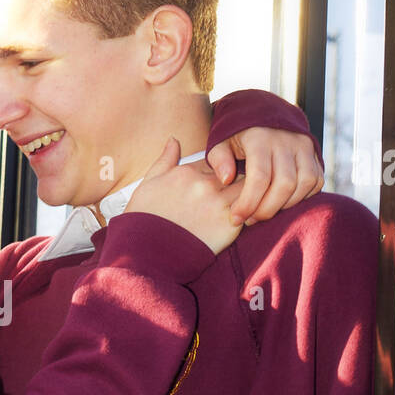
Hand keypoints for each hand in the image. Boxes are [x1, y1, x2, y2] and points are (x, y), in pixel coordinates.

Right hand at [126, 138, 242, 254]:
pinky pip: (251, 211)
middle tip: (236, 191)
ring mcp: (218, 204)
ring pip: (247, 188)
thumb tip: (174, 139)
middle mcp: (205, 184)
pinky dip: (252, 212)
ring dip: (249, 193)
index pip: (216, 160)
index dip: (220, 169)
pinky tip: (246, 219)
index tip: (219, 180)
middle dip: (238, 177)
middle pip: (236, 170)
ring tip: (245, 204)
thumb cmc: (143, 220)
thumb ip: (165, 159)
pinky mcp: (229, 226)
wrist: (145, 255)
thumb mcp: (148, 183)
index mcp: (187, 171)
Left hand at [207, 128, 322, 224]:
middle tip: (250, 220)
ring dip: (286, 205)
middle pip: (284, 184)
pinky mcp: (315, 152)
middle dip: (267, 209)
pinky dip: (303, 197)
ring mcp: (304, 146)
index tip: (235, 218)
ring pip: (304, 183)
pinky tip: (282, 202)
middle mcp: (286, 140)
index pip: (259, 177)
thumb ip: (218, 159)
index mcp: (260, 138)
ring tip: (265, 211)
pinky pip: (316, 181)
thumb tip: (227, 179)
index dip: (248, 203)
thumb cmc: (236, 137)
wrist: (262, 114)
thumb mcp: (219, 143)